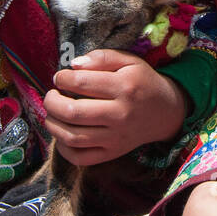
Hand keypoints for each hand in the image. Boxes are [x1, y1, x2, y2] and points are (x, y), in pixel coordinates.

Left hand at [44, 49, 187, 165]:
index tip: (60, 77)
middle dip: (52, 102)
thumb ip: (102, 58)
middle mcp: (120, 114)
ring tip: (52, 114)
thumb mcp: (129, 61)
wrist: (165, 111)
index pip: (82, 83)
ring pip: (73, 137)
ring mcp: (116, 137)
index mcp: (124, 87)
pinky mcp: (113, 152)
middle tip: (51, 95)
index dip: (63, 78)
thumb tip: (74, 65)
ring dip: (53, 124)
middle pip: (73, 112)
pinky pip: (81, 158)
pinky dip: (64, 149)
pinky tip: (62, 135)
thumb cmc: (142, 82)